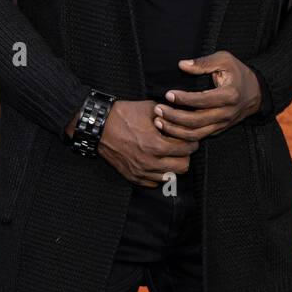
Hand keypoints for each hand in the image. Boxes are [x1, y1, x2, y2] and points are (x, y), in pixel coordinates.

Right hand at [71, 99, 197, 187]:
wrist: (99, 126)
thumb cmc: (124, 115)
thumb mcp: (150, 108)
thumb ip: (170, 116)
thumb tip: (183, 118)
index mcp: (156, 145)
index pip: (187, 149)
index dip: (192, 142)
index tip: (190, 138)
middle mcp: (150, 162)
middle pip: (183, 167)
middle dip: (185, 155)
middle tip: (180, 147)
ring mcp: (141, 171)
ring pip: (170, 177)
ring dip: (172, 165)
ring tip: (168, 155)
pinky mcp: (133, 176)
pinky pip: (154, 183)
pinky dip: (159, 174)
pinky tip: (156, 162)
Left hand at [154, 51, 261, 141]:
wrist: (256, 92)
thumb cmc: (237, 72)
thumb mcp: (224, 59)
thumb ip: (203, 62)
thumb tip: (182, 65)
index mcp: (229, 95)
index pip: (203, 100)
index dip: (184, 99)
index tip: (168, 94)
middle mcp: (226, 113)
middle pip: (197, 121)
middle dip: (174, 117)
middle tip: (158, 109)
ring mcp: (222, 124)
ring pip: (196, 134)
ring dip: (175, 130)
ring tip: (159, 121)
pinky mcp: (219, 130)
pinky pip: (199, 137)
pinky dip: (182, 136)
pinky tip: (168, 128)